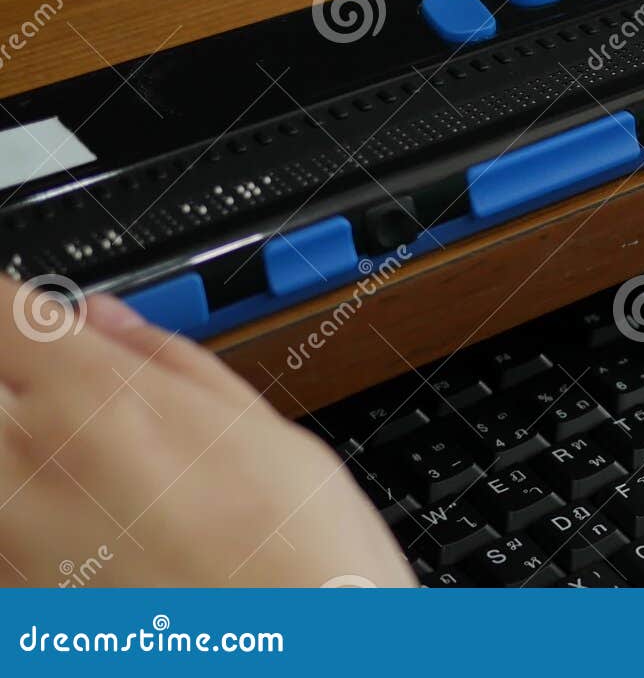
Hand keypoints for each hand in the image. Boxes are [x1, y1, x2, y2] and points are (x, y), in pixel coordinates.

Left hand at [0, 278, 413, 586]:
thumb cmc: (307, 574)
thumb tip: (106, 320)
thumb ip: (172, 364)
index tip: (30, 315)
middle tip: (66, 399)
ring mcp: (8, 548)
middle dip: (16, 383)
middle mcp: (25, 470)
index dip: (15, 308)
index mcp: (96, 403)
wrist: (300, 675)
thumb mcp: (273, 434)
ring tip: (101, 481)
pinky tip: (88, 539)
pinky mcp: (14, 609)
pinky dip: (25, 521)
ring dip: (23, 458)